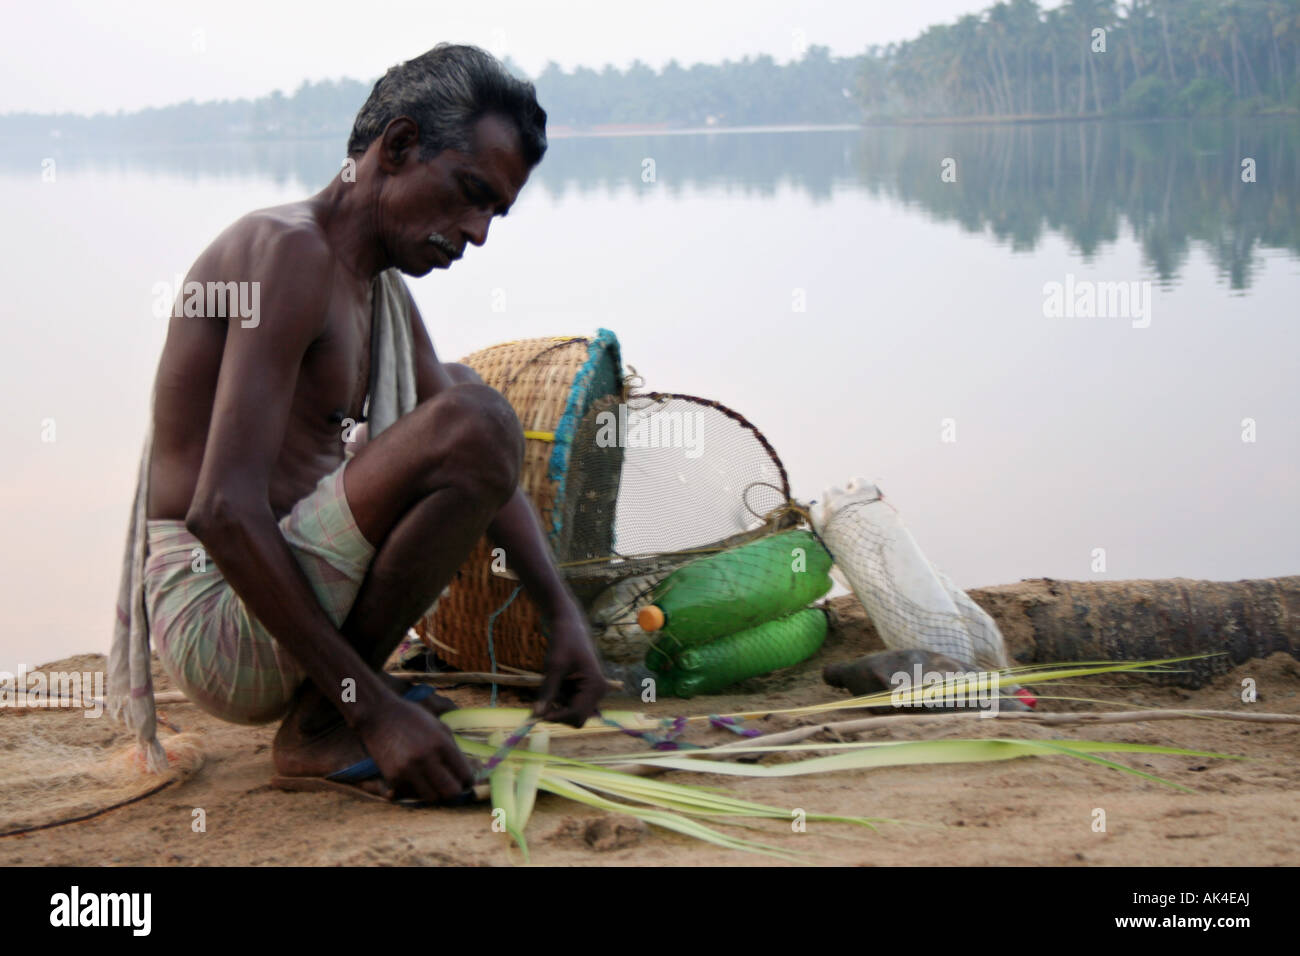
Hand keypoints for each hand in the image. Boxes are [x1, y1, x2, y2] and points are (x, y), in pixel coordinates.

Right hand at [357, 694, 475, 802]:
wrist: (378, 714)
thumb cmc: (412, 718)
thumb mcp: (439, 726)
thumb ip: (453, 748)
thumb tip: (468, 769)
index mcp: (441, 743)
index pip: (465, 774)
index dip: (468, 780)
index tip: (467, 781)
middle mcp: (426, 758)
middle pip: (451, 792)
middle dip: (455, 790)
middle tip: (454, 785)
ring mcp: (408, 770)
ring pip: (432, 797)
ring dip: (436, 792)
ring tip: (435, 782)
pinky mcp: (393, 778)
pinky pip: (412, 793)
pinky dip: (417, 789)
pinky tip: (417, 777)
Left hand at [533, 608, 605, 727]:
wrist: (569, 626)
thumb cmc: (563, 642)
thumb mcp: (554, 666)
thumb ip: (548, 691)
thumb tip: (537, 714)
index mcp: (595, 686)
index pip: (576, 715)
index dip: (556, 717)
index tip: (536, 714)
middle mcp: (598, 692)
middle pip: (576, 718)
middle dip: (557, 712)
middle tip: (539, 703)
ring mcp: (592, 692)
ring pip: (571, 712)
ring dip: (557, 704)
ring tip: (550, 683)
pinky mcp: (585, 690)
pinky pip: (570, 703)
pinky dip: (558, 699)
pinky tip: (555, 682)